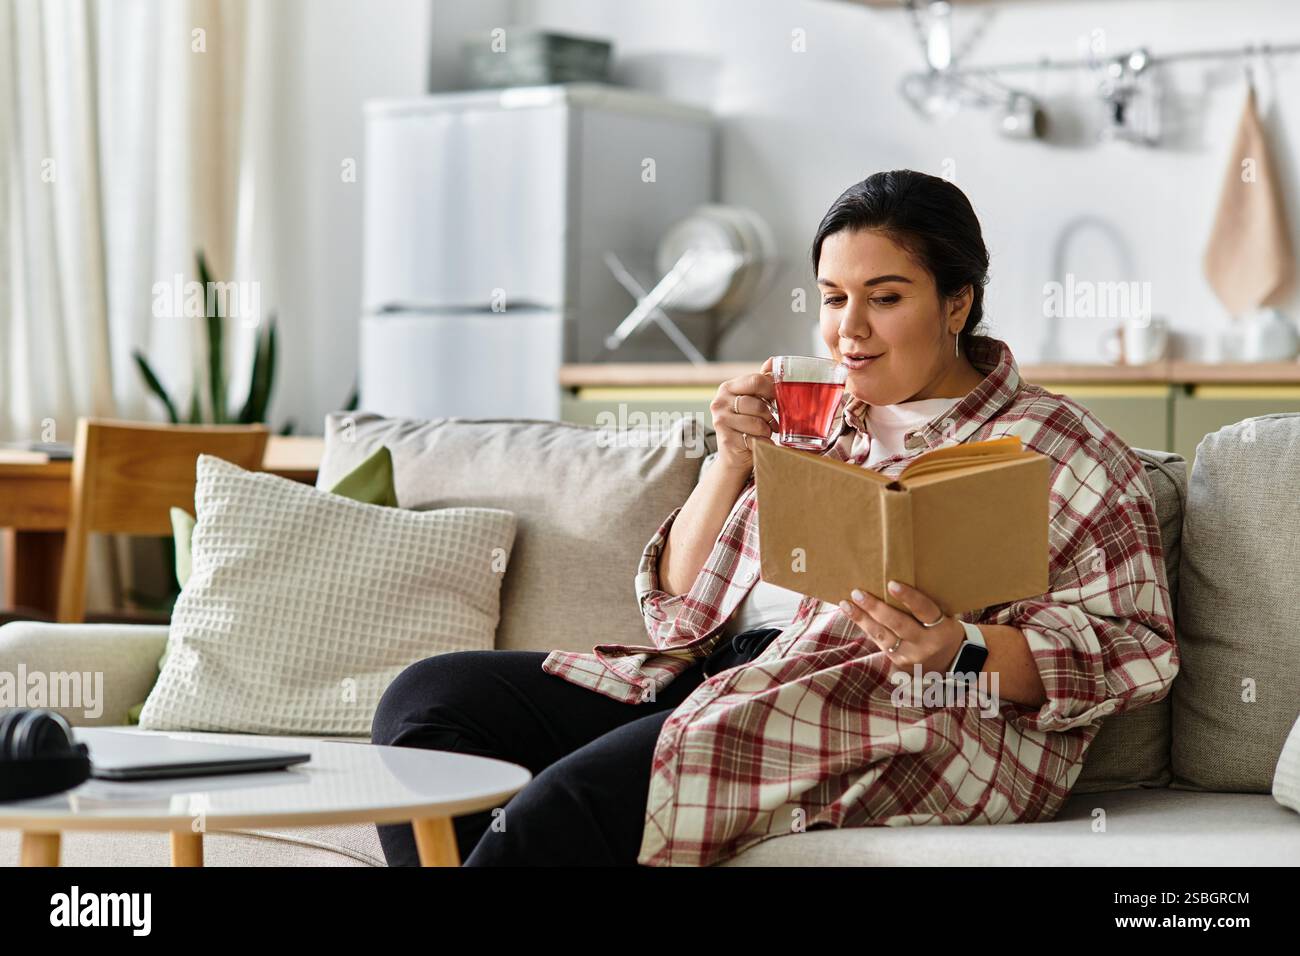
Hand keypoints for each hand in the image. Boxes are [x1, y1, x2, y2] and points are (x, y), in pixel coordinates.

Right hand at [709, 357, 777, 472]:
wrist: (734, 455)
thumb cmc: (746, 424)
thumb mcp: (753, 399)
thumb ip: (762, 381)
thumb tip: (773, 361)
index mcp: (727, 388)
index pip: (756, 381)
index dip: (772, 389)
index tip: (778, 399)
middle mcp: (719, 402)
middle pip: (758, 403)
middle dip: (769, 415)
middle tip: (772, 421)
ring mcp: (720, 421)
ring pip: (757, 422)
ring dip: (767, 430)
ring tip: (765, 432)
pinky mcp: (726, 439)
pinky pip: (754, 438)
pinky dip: (762, 442)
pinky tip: (759, 442)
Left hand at [838, 580, 965, 674]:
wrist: (953, 663)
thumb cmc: (944, 629)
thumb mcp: (944, 617)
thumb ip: (925, 605)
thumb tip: (893, 581)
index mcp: (941, 628)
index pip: (924, 610)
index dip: (908, 597)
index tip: (891, 584)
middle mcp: (926, 644)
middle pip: (898, 624)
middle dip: (875, 608)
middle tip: (858, 593)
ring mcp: (911, 656)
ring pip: (883, 636)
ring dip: (862, 618)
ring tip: (847, 604)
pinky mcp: (899, 663)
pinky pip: (880, 643)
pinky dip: (866, 628)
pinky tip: (853, 615)